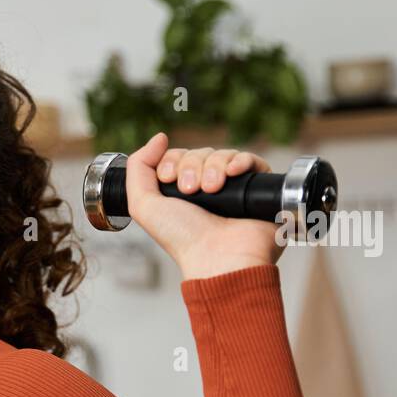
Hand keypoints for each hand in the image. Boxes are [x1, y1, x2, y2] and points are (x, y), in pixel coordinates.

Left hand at [124, 132, 285, 279]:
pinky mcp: (258, 190)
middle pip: (200, 154)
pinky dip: (240, 161)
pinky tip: (232, 173)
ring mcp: (233, 189)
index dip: (172, 161)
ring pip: (223, 155)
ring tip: (211, 189)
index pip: (179, 156)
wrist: (218, 257)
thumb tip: (159, 138)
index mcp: (181, 193)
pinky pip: (251, 161)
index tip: (169, 179)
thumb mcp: (143, 205)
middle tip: (191, 190)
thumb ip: (138, 168)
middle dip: (192, 166)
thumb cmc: (182, 238)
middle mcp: (207, 190)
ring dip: (213, 166)